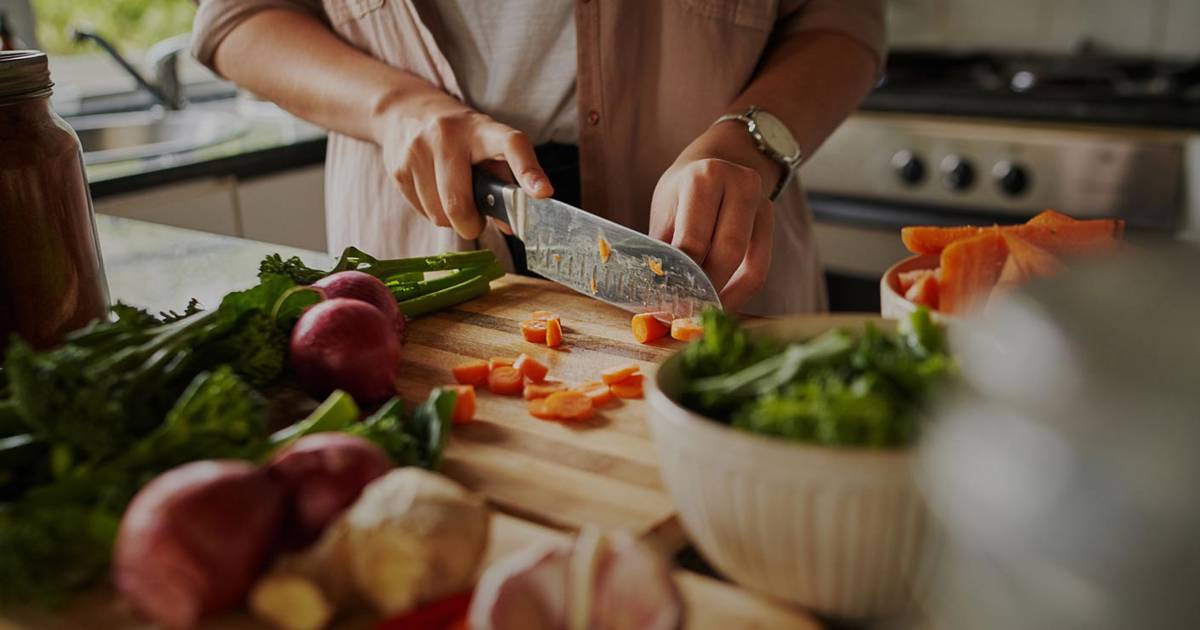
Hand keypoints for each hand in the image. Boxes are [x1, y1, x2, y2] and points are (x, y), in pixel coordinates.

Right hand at [372, 94, 551, 238]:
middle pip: (458, 203)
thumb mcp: (487, 147)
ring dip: (450, 220)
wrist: (406, 111)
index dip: (528, 172)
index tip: (543, 193)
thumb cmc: (460, 138)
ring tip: (453, 198)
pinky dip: (432, 212)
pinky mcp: (397, 168)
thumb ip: (505, 184)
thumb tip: (512, 225)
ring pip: (439, 214)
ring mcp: (418, 150)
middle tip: (476, 221)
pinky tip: (433, 192)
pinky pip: (422, 211)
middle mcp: (448, 135)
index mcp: (483, 129)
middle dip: (471, 224)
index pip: (510, 146)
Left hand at [650, 123, 777, 310]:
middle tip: (685, 314)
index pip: (693, 240)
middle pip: (726, 253)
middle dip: (705, 289)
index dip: (680, 276)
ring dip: (724, 294)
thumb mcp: (666, 209)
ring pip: (747, 264)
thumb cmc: (683, 190)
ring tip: (701, 312)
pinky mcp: (770, 221)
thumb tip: (654, 294)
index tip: (667, 303)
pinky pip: (760, 267)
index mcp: (704, 178)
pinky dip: (740, 291)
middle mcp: (740, 184)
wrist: (717, 160)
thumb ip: (663, 248)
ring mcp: (761, 202)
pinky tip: (723, 303)